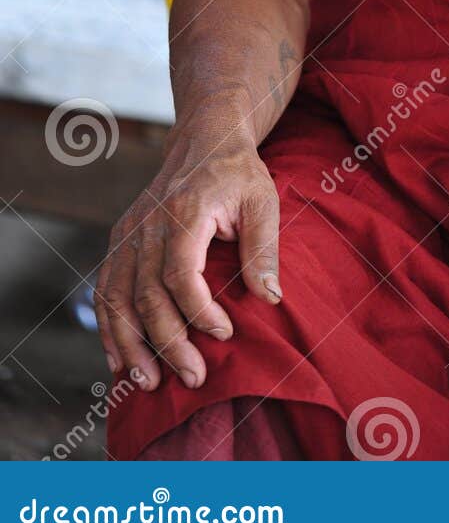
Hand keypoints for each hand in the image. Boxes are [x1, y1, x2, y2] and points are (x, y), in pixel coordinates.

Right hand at [94, 124, 281, 391]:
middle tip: (193, 377)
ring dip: (131, 345)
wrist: (204, 139)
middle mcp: (148, 225)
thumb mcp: (263, 201)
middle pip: (147, 295)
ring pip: (118, 299)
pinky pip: (105, 290)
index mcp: (184, 212)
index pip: (180, 274)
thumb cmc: (238, 173)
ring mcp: (129, 233)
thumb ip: (264, 248)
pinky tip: (118, 360)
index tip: (224, 333)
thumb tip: (269, 298)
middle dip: (168, 343)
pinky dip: (109, 328)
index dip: (198, 311)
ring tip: (148, 384)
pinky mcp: (121, 241)